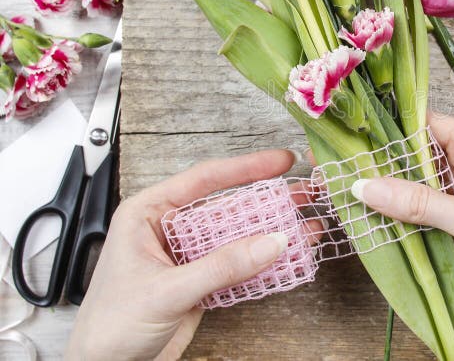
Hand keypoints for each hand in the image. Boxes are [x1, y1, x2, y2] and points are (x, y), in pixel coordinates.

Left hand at [66, 149, 307, 360]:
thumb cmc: (109, 326)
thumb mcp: (167, 290)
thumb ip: (220, 266)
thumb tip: (270, 243)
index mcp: (148, 213)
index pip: (203, 180)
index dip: (246, 168)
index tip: (281, 162)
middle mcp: (170, 229)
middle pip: (229, 207)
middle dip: (269, 201)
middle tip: (305, 193)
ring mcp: (189, 257)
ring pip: (239, 237)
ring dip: (273, 232)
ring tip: (309, 223)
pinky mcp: (202, 282)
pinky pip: (240, 265)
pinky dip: (266, 262)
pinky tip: (292, 255)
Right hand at [350, 113, 453, 360]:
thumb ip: (419, 203)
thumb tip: (366, 186)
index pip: (430, 125)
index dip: (393, 128)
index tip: (354, 134)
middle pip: (423, 155)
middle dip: (389, 162)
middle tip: (345, 166)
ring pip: (425, 184)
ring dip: (398, 191)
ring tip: (353, 190)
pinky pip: (431, 209)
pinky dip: (410, 213)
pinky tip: (381, 216)